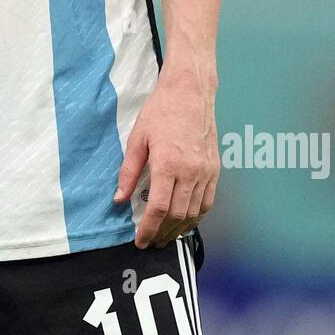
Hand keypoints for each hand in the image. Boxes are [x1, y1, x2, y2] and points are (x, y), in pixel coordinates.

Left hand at [113, 68, 219, 248]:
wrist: (190, 92)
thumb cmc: (161, 111)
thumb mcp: (137, 139)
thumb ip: (129, 172)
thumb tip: (119, 198)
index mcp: (168, 164)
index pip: (158, 209)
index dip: (148, 229)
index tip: (140, 240)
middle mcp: (190, 172)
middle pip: (177, 215)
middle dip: (162, 233)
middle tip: (150, 242)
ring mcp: (206, 172)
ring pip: (194, 212)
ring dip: (179, 229)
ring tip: (166, 236)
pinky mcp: (215, 169)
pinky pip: (208, 201)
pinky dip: (196, 216)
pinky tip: (185, 221)